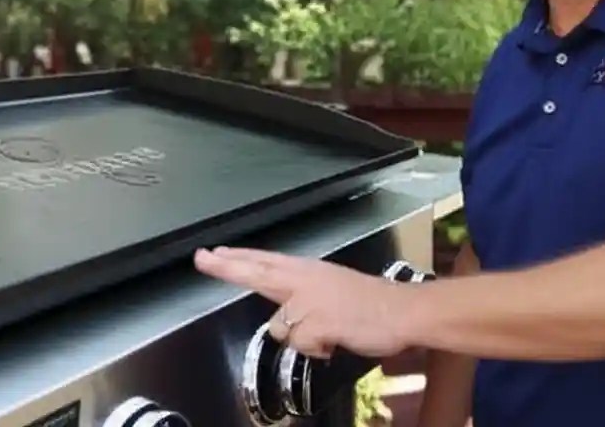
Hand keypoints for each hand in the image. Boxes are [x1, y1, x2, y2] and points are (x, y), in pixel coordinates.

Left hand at [194, 246, 412, 359]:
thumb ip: (307, 297)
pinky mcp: (316, 322)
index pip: (266, 261)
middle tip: (203, 259)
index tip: (212, 254)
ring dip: (301, 337)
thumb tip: (288, 317)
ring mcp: (309, 300)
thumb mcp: (335, 289)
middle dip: (227, 267)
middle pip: (257, 272)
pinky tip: (334, 342)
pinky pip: (300, 345)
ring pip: (280, 325)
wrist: (401, 311)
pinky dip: (317, 350)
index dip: (238, 258)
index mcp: (309, 270)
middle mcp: (305, 280)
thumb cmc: (374, 304)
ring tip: (330, 333)